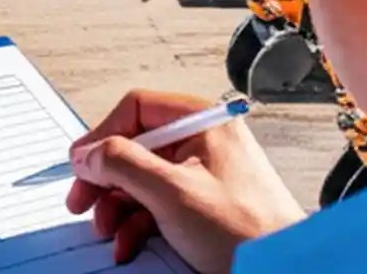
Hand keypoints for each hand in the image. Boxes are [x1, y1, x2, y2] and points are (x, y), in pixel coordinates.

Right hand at [65, 90, 305, 273]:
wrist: (285, 269)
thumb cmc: (247, 231)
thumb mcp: (171, 192)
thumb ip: (122, 164)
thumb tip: (88, 152)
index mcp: (203, 123)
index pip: (137, 108)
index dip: (103, 135)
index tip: (81, 163)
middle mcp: (202, 142)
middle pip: (134, 145)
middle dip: (104, 177)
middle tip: (82, 200)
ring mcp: (202, 173)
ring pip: (141, 177)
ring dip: (116, 204)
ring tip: (106, 228)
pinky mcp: (201, 203)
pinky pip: (156, 201)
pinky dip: (136, 221)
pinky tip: (126, 241)